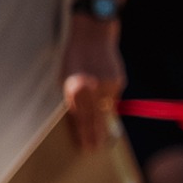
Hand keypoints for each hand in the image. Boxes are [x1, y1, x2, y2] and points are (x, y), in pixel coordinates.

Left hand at [62, 17, 124, 151]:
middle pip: (97, 118)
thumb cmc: (73, 57)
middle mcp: (94, 88)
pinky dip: (106, 99)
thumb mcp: (64, 79)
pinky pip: (111, 98)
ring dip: (102, 115)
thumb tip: (80, 120)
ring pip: (106, 108)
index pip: (81, 118)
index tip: (88, 148)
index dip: (85, 135)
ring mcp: (108, 85)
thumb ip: (72, 100)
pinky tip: (101, 92)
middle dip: (96, 134)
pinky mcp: (119, 81)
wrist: (93, 34)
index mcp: (75, 89)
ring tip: (99, 122)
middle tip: (96, 149)